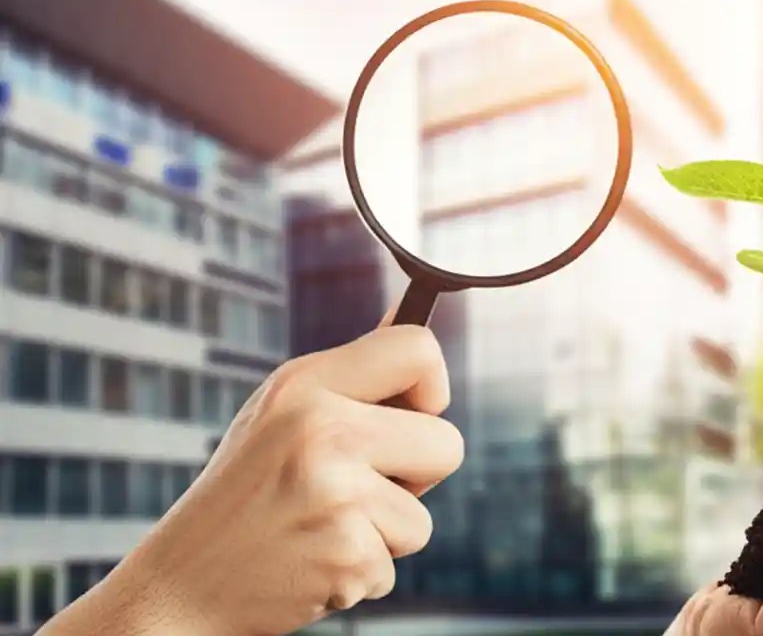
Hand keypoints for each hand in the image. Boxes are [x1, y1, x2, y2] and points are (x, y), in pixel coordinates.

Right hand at [40, 319, 462, 635]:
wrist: (182, 583)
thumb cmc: (247, 490)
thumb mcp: (284, 411)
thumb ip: (356, 372)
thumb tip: (412, 311)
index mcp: (305, 385)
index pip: (418, 349)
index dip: (432, 386)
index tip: (416, 412)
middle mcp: (323, 430)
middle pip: (448, 444)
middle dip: (418, 476)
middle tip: (356, 487)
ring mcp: (336, 494)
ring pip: (422, 520)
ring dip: (383, 534)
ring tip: (320, 527)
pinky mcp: (347, 555)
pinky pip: (394, 564)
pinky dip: (359, 573)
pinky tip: (310, 562)